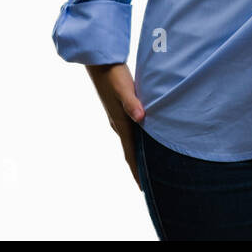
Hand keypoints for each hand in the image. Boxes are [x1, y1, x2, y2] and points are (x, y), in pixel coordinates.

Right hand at [85, 63, 144, 189]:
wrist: (100, 62)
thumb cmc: (114, 75)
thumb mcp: (124, 89)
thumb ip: (132, 103)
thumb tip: (141, 118)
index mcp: (121, 123)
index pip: (130, 154)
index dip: (137, 171)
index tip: (143, 188)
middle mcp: (118, 124)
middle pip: (130, 151)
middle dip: (139, 167)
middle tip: (151, 182)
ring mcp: (118, 117)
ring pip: (131, 141)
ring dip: (139, 154)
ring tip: (149, 164)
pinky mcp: (121, 109)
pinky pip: (131, 131)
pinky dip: (139, 140)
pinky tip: (147, 137)